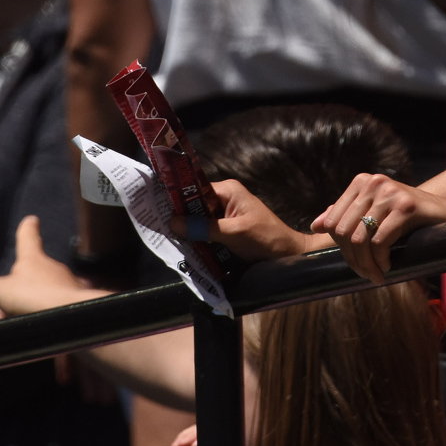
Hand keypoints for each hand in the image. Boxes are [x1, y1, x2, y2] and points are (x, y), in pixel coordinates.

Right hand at [0, 216, 96, 316]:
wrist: (72, 314)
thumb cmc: (36, 298)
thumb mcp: (3, 293)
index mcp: (32, 259)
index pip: (27, 237)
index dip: (27, 229)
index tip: (31, 220)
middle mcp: (51, 266)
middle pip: (34, 269)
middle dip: (20, 285)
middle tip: (5, 304)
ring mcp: (66, 281)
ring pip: (46, 288)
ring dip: (32, 300)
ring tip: (20, 318)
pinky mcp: (77, 298)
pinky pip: (58, 301)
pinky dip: (48, 309)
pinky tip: (41, 320)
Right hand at [170, 179, 325, 261]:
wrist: (289, 256)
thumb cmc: (266, 239)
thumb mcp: (234, 233)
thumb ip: (204, 228)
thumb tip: (173, 223)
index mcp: (228, 190)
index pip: (194, 189)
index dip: (177, 199)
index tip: (157, 208)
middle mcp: (225, 198)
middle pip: (194, 205)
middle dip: (180, 217)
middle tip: (159, 228)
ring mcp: (226, 215)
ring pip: (199, 220)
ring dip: (189, 231)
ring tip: (168, 239)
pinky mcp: (227, 230)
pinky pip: (206, 231)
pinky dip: (198, 239)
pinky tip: (185, 247)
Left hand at [311, 172, 445, 282]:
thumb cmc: (411, 219)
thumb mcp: (377, 214)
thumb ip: (347, 216)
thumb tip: (316, 226)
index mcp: (361, 182)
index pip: (334, 221)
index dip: (340, 249)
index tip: (355, 264)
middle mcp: (373, 183)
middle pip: (344, 231)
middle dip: (353, 260)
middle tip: (367, 275)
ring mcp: (389, 193)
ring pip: (360, 239)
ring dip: (367, 265)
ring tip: (376, 275)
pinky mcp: (406, 207)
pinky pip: (380, 242)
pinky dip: (381, 260)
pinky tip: (389, 266)